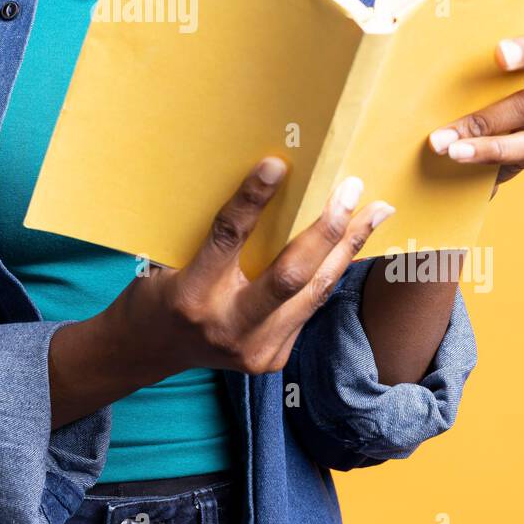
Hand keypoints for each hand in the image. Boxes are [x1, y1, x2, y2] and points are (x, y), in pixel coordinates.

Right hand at [127, 158, 395, 375]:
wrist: (147, 352)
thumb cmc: (158, 292)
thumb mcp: (171, 258)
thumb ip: (215, 236)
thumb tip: (266, 186)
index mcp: (191, 295)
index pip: (228, 237)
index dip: (252, 199)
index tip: (276, 165)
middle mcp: (227, 327)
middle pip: (291, 275)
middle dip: (328, 229)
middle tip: (351, 190)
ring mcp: (255, 350)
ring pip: (314, 292)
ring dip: (348, 249)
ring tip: (376, 213)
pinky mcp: (273, 358)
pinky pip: (310, 306)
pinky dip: (330, 271)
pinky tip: (351, 244)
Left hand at [427, 0, 523, 195]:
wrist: (460, 114)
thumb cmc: (474, 62)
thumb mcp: (478, 24)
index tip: (497, 53)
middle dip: (495, 108)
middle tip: (452, 123)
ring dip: (483, 140)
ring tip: (442, 144)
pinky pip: (512, 162)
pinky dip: (483, 159)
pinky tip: (454, 158)